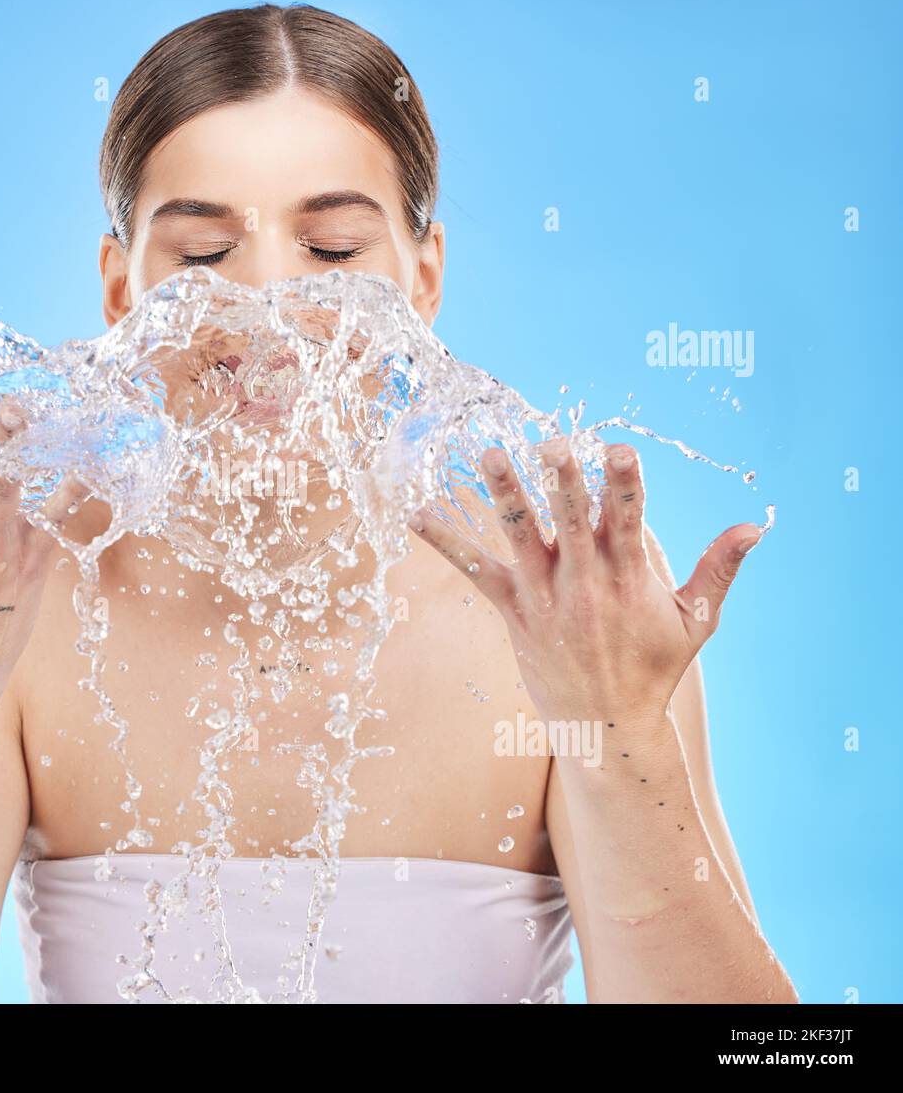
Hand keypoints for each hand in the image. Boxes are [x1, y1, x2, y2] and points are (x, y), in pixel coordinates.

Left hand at [410, 438, 761, 727]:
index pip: (628, 523)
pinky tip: (415, 513)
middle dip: (563, 483)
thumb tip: (754, 526)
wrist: (607, 726)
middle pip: (571, 523)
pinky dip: (445, 542)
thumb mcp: (696, 621)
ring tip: (490, 454)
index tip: (618, 449)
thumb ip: (718, 569)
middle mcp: (584, 584)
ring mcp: (545, 597)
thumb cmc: (654, 667)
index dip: (623, 486)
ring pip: (521, 537)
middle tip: (551, 443)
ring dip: (505, 494)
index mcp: (630, 579)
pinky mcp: (514, 611)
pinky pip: (475, 571)